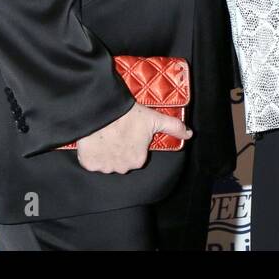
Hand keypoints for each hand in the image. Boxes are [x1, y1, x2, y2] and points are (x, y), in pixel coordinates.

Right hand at [75, 102, 191, 173]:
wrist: (102, 110)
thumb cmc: (128, 114)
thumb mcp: (155, 119)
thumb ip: (174, 127)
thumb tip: (189, 134)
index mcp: (138, 160)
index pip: (137, 155)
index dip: (133, 143)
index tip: (129, 132)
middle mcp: (122, 168)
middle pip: (121, 160)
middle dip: (119, 149)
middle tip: (117, 132)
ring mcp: (104, 167)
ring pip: (106, 162)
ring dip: (106, 152)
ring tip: (106, 135)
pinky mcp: (89, 164)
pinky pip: (91, 162)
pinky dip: (92, 154)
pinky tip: (95, 141)